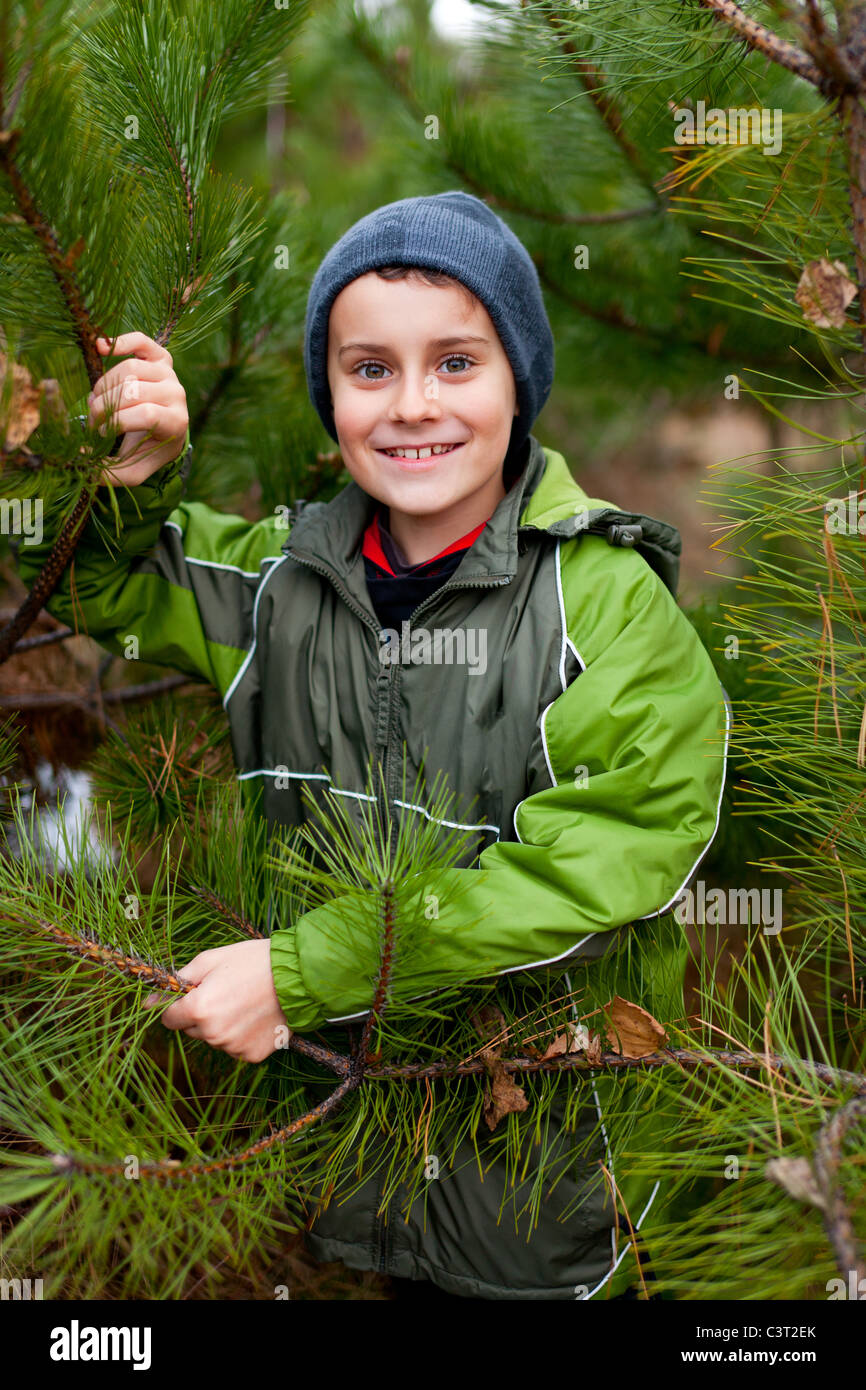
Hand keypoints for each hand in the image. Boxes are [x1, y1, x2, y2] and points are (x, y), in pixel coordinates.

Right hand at [88, 331, 188, 486]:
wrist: (165, 432)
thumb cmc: (146, 450)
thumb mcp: (131, 470)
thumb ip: (109, 474)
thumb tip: (79, 460)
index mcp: (176, 422)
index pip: (145, 414)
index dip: (116, 421)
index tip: (100, 432)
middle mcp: (177, 394)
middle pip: (133, 390)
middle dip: (104, 406)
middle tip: (93, 419)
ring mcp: (170, 373)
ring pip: (129, 368)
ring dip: (103, 385)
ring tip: (96, 401)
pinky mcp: (160, 357)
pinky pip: (141, 342)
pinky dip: (120, 342)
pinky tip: (99, 348)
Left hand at [145, 939, 291, 1063]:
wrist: (298, 976)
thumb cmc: (252, 961)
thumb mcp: (211, 960)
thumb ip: (177, 981)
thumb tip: (147, 1002)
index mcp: (199, 1009)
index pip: (168, 1018)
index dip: (180, 1004)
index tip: (196, 993)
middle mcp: (213, 1033)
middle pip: (192, 1030)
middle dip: (201, 1015)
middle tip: (226, 993)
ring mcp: (233, 1047)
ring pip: (214, 1039)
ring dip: (222, 1025)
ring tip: (245, 1002)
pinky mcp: (252, 1056)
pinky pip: (235, 1048)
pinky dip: (241, 1035)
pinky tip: (256, 1017)